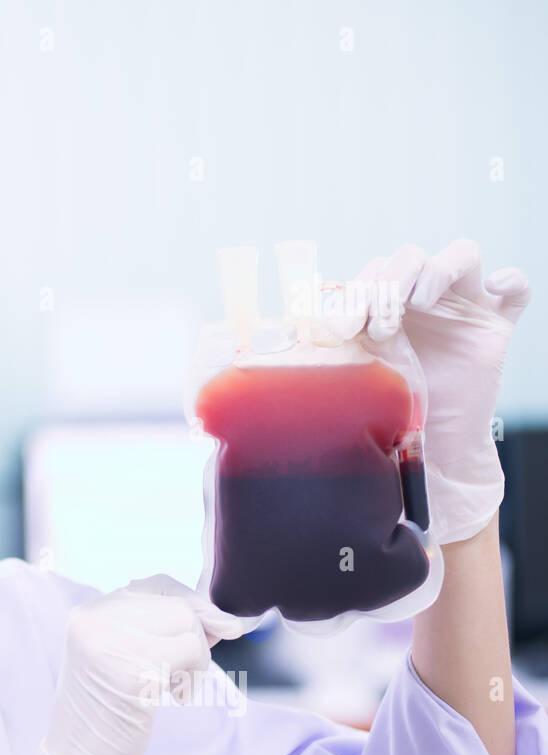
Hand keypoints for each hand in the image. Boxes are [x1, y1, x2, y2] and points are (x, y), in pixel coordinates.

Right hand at [0, 574, 246, 754]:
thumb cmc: (106, 717)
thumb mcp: (125, 659)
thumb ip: (161, 631)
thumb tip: (226, 619)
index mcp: (87, 614)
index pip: (156, 585)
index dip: (189, 607)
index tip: (201, 637)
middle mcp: (92, 619)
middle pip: (177, 604)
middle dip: (196, 637)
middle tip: (181, 674)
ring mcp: (107, 642)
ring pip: (187, 625)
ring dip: (197, 659)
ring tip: (172, 686)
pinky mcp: (129, 669)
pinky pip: (189, 653)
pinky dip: (191, 678)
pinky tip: (172, 698)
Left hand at [349, 239, 530, 544]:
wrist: (428, 445)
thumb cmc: (387, 406)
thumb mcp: (356, 369)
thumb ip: (335, 343)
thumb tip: (291, 325)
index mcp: (386, 301)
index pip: (374, 270)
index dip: (358, 290)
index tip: (345, 328)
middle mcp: (423, 296)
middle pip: (411, 256)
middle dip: (389, 282)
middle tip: (379, 325)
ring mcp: (462, 307)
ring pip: (461, 255)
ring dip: (434, 272)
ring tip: (418, 305)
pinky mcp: (495, 326)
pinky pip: (516, 290)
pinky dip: (511, 280)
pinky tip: (495, 287)